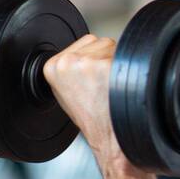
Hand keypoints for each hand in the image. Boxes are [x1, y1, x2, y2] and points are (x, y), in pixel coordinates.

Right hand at [41, 34, 126, 166]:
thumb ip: (70, 66)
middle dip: (104, 59)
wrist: (107, 135)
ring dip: (116, 62)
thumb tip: (85, 51)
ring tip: (110, 86)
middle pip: (98, 43)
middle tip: (104, 84)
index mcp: (52, 66)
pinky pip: (125, 55)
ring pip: (112, 47)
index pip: (82, 43)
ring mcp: (87, 62)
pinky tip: (119, 85)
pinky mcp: (106, 65)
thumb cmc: (91, 116)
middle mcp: (66, 61)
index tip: (93, 77)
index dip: (93, 59)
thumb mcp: (66, 90)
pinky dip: (127, 68)